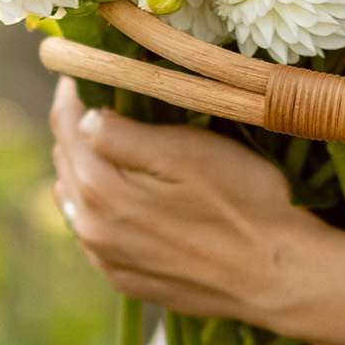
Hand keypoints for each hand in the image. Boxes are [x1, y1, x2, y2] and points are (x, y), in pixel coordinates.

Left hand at [48, 80, 325, 323]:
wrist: (278, 276)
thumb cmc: (243, 202)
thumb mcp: (187, 152)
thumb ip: (122, 134)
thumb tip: (85, 116)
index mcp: (100, 187)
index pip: (66, 123)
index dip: (76, 88)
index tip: (91, 65)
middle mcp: (91, 227)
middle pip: (66, 159)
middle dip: (80, 125)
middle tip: (109, 98)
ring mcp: (108, 259)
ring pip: (76, 198)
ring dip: (87, 166)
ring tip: (116, 145)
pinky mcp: (127, 279)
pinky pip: (95, 233)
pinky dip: (100, 207)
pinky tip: (126, 197)